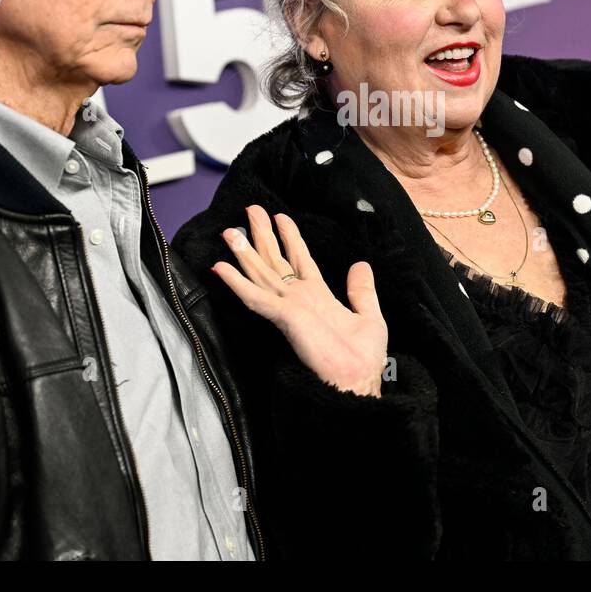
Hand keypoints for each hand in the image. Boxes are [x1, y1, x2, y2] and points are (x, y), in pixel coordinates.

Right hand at [212, 205, 388, 396]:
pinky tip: (221, 267)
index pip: (300, 259)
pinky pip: (255, 297)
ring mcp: (289, 307)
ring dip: (244, 252)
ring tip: (228, 231)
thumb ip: (362, 290)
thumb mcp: (369, 316)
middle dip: (262, 235)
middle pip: (276, 260)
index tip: (279, 216)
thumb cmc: (362, 358)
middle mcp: (299, 299)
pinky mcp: (283, 317)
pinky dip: (237, 282)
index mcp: (319, 296)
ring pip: (261, 274)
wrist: (356, 382)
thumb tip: (361, 264)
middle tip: (250, 209)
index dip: (290, 237)